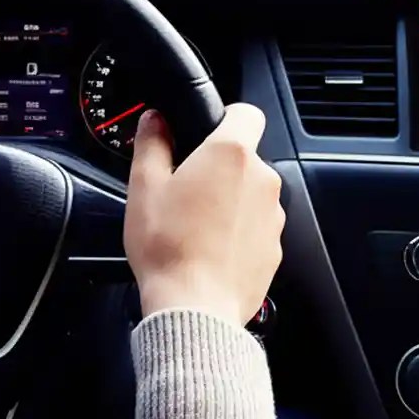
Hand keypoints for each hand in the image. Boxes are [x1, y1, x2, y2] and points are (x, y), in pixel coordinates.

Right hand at [124, 104, 284, 324]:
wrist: (194, 306)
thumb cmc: (168, 247)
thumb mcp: (144, 186)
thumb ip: (151, 143)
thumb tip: (154, 121)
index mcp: (230, 154)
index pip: (247, 112)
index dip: (226, 118)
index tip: (207, 131)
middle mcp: (261, 180)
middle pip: (244, 158)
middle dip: (218, 168)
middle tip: (184, 189)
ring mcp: (272, 216)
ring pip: (250, 195)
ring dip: (229, 202)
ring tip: (194, 225)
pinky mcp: (274, 248)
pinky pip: (255, 228)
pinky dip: (236, 233)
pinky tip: (208, 249)